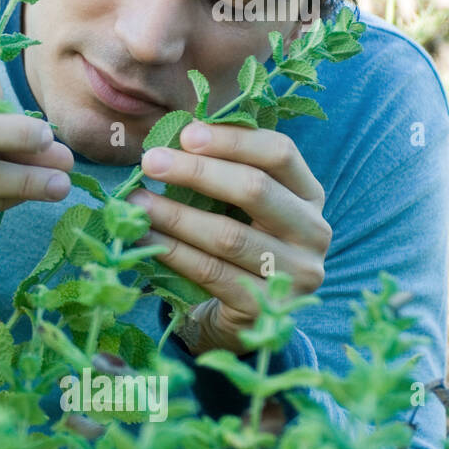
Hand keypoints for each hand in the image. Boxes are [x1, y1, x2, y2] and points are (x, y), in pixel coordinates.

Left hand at [125, 121, 330, 356]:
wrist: (243, 314)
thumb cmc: (236, 243)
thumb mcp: (239, 205)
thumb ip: (222, 170)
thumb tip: (176, 134)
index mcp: (308, 195)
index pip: (280, 153)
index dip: (232, 140)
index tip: (185, 134)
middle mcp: (312, 231)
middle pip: (255, 189)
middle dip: (196, 172)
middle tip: (150, 161)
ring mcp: (295, 273)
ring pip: (228, 235)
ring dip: (175, 215)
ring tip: (136, 202)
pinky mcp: (267, 306)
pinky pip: (211, 272)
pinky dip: (172, 251)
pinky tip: (143, 237)